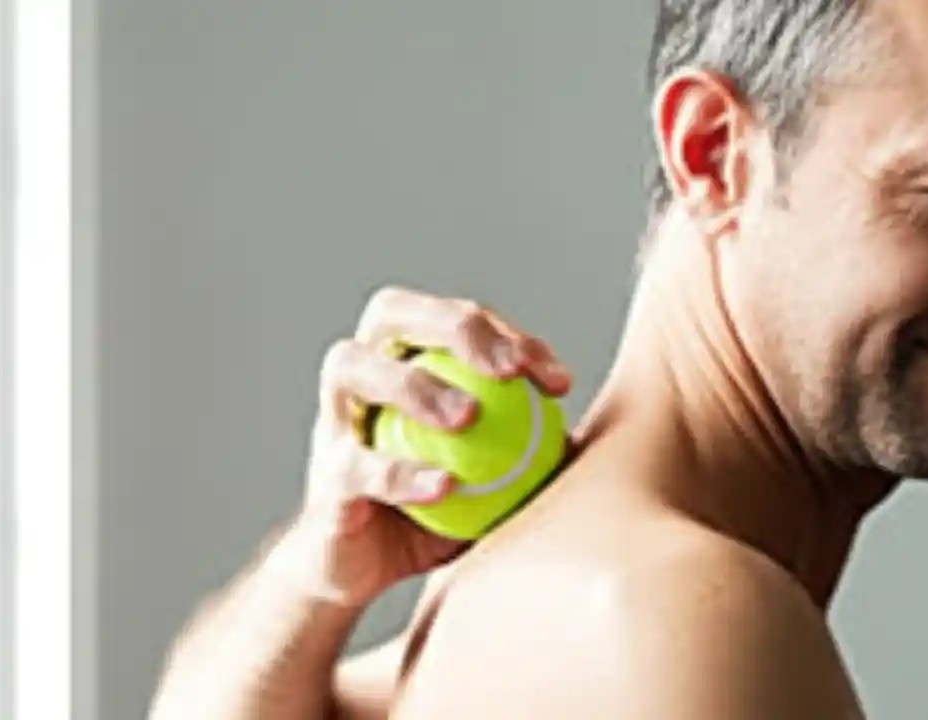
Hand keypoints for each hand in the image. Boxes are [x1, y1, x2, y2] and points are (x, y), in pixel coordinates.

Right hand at [281, 286, 572, 607]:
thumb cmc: (439, 511)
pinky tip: (447, 487)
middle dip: (452, 326)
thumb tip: (604, 430)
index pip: (453, 321)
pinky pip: (356, 465)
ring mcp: (333, 421)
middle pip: (390, 313)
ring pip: (352, 369)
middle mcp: (360, 375)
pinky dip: (401, 473)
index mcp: (403, 360)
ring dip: (414, 384)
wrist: (365, 570)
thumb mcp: (497, 474)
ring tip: (469, 416)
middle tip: (508, 370)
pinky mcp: (323, 477)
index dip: (508, 335)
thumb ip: (533, 443)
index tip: (558, 382)